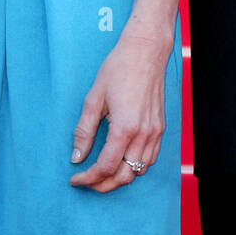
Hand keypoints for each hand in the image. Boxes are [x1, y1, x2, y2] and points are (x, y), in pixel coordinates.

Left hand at [69, 28, 172, 192]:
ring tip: (102, 173)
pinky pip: (150, 158)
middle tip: (86, 180)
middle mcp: (143, 134)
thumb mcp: (94, 98)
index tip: (75, 178)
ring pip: (139, 171)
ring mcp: (155, 131)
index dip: (88, 178)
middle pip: (124, 176)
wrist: (146, 50)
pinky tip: (122, 160)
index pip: (105, 167)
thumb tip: (76, 157)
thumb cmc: (118, 68)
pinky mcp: (160, 127)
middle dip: (103, 185)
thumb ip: (84, 131)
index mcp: (125, 128)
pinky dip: (136, 167)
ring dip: (120, 178)